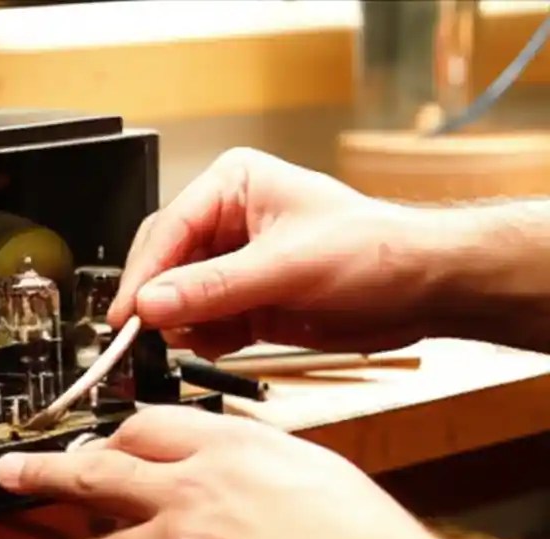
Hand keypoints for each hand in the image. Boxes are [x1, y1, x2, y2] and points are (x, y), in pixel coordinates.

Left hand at [0, 405, 456, 538]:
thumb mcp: (316, 474)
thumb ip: (256, 467)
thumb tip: (231, 472)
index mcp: (230, 449)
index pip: (144, 428)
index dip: (113, 440)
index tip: (99, 445)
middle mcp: (189, 491)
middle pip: (93, 474)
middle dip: (44, 474)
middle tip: (15, 475)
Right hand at [109, 147, 452, 358]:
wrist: (422, 290)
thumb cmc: (374, 250)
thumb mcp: (288, 266)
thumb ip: (214, 288)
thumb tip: (152, 303)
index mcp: (232, 185)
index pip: (168, 229)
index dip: (144, 275)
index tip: (128, 313)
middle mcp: (225, 221)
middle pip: (163, 264)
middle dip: (162, 301)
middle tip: (149, 334)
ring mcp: (233, 263)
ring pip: (177, 298)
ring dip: (186, 324)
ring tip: (207, 336)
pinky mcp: (244, 300)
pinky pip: (201, 322)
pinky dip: (207, 338)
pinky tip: (229, 340)